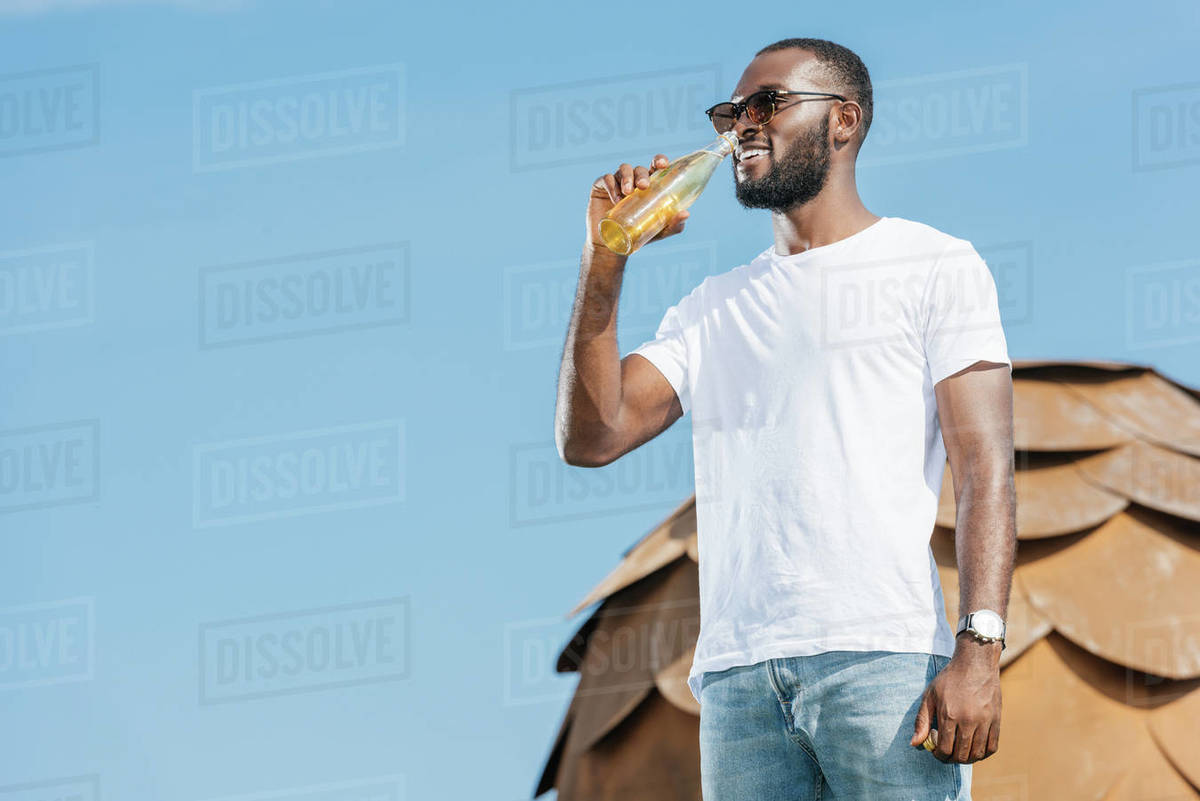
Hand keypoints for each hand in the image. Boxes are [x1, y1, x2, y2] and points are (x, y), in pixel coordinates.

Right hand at [586, 155, 688, 253]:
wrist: (612, 246)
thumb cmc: (637, 234)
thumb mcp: (658, 231)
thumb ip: (673, 224)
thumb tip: (685, 214)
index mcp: (649, 185)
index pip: (655, 166)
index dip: (659, 160)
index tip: (663, 164)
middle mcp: (633, 180)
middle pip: (639, 169)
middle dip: (642, 174)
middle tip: (643, 186)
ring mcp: (617, 182)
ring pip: (623, 169)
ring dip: (627, 177)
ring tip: (628, 192)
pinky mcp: (600, 187)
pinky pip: (606, 179)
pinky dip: (612, 185)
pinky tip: (616, 198)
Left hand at [910, 640, 1001, 762]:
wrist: (975, 663)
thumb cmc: (949, 679)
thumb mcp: (930, 695)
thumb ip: (921, 721)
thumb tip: (914, 744)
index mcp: (949, 714)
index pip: (945, 749)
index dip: (939, 755)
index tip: (936, 752)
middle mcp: (968, 720)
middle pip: (961, 754)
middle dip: (952, 759)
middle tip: (947, 755)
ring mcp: (985, 721)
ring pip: (977, 754)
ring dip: (968, 759)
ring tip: (960, 753)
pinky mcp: (997, 720)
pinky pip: (992, 747)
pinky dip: (984, 754)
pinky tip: (975, 749)